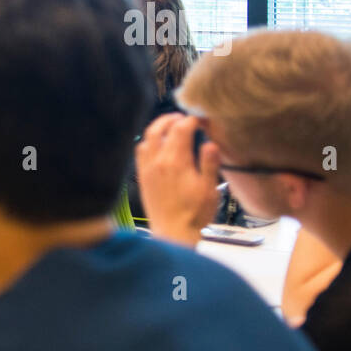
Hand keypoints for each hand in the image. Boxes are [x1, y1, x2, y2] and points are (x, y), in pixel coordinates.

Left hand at [136, 113, 219, 246]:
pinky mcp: (142, 177)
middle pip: (161, 128)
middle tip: (183, 117)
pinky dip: (147, 141)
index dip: (192, 120)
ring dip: (158, 127)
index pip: (181, 129)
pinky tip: (156, 143)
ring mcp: (147, 169)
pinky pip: (139, 151)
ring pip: (147, 137)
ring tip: (170, 126)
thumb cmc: (193, 214)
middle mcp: (158, 162)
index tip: (200, 120)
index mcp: (176, 162)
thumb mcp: (209, 189)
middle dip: (172, 118)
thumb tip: (210, 144)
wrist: (173, 232)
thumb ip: (209, 164)